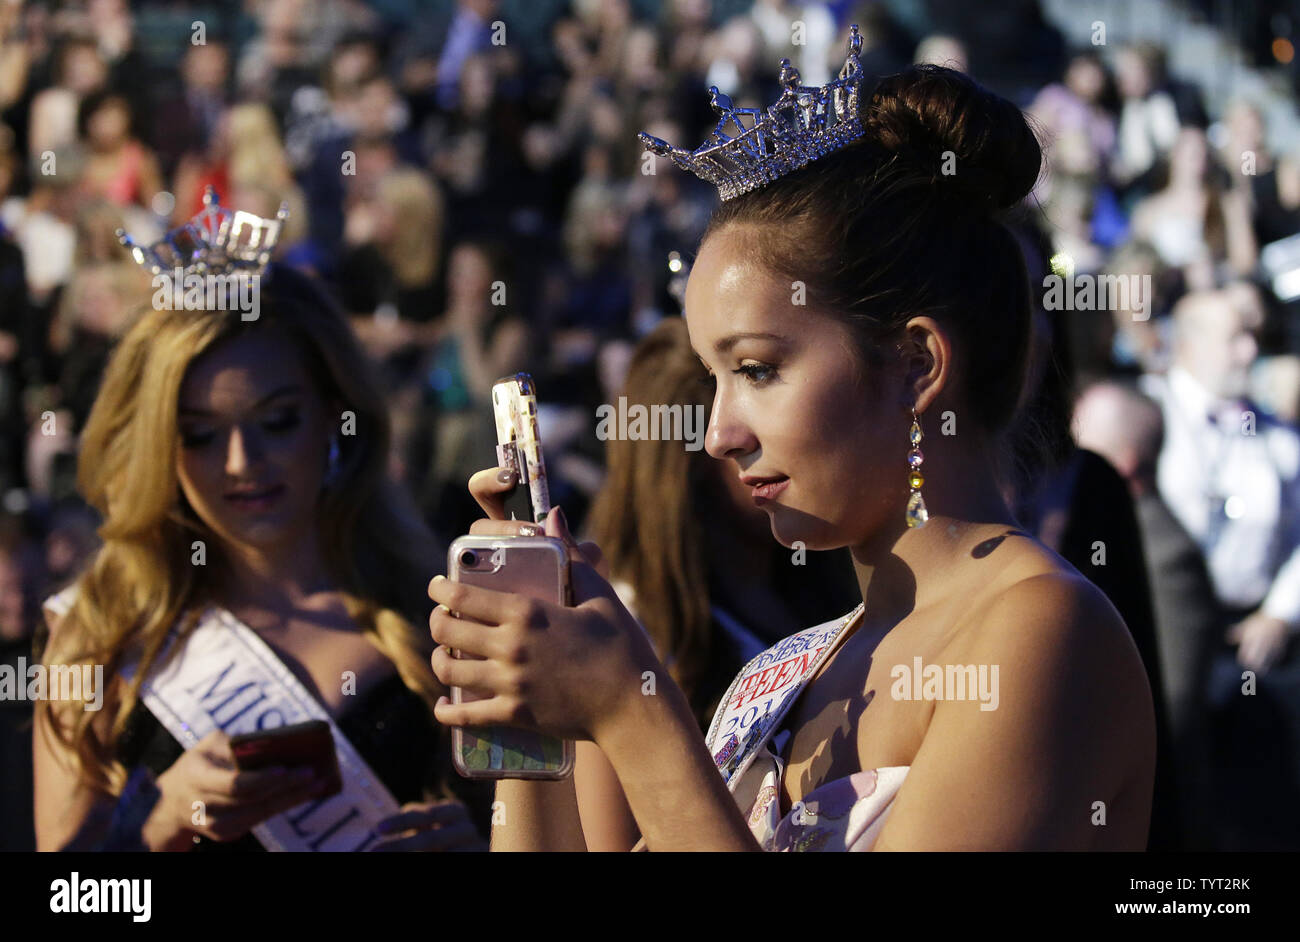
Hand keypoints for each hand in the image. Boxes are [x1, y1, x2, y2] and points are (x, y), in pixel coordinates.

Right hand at [144, 731, 336, 849]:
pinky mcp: (227, 834)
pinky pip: (260, 818)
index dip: (262, 779)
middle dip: (287, 787)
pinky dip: (283, 804)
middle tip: (314, 773)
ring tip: (319, 783)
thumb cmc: (199, 763)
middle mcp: (204, 807)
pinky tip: (303, 793)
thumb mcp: (209, 745)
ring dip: (293, 798)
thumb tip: (279, 742)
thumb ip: (238, 743)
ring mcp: (216, 825)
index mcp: (197, 778)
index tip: (286, 769)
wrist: (171, 803)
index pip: (235, 784)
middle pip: (253, 800)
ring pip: (261, 813)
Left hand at [368, 800, 485, 851]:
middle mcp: (466, 828)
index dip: (399, 822)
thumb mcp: (428, 829)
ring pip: (442, 853)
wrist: (470, 848)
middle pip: (430, 838)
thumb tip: (379, 827)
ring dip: (412, 855)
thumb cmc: (442, 840)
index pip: (424, 814)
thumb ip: (411, 824)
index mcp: (453, 811)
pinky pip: (457, 858)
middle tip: (374, 852)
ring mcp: (475, 846)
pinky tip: (416, 862)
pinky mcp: (483, 854)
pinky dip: (434, 859)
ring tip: (387, 856)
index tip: (377, 829)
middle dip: (401, 846)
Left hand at [428, 469, 653, 741]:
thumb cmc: (622, 645)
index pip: (462, 596)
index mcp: (527, 612)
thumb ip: (571, 555)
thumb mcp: (598, 594)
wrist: (634, 704)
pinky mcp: (515, 715)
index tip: (436, 585)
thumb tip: (555, 516)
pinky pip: (466, 716)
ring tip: (444, 654)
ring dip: (439, 660)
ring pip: (450, 671)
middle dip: (437, 622)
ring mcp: (510, 683)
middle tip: (441, 618)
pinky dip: (448, 712)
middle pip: (448, 631)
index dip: (440, 589)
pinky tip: (443, 707)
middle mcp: (510, 646)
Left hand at [1226, 612, 1290, 673]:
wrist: (1277, 617)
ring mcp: (1271, 642)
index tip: (1243, 663)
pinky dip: (1274, 661)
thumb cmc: (1259, 622)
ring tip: (1261, 671)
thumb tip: (1227, 640)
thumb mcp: (1247, 625)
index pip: (1245, 650)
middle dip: (1253, 663)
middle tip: (1252, 669)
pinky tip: (1271, 665)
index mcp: (1251, 636)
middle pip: (1256, 655)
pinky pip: (1277, 654)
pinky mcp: (1279, 644)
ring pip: (1267, 657)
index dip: (1244, 658)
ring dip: (1264, 665)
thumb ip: (1237, 632)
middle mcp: (1261, 640)